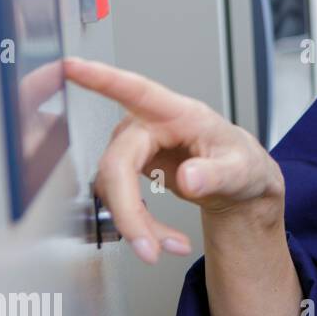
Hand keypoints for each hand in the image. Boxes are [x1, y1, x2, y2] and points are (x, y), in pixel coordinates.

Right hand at [63, 57, 283, 263]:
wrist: (241, 184)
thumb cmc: (243, 164)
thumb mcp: (243, 171)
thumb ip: (218, 174)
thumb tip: (189, 178)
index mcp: (180, 114)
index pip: (137, 91)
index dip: (102, 79)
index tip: (72, 66)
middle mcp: (150, 125)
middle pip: (117, 165)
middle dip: (129, 212)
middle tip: (149, 249)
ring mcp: (135, 145)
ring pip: (114, 188)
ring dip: (138, 224)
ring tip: (172, 246)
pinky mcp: (128, 166)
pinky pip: (119, 198)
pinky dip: (139, 224)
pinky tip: (163, 239)